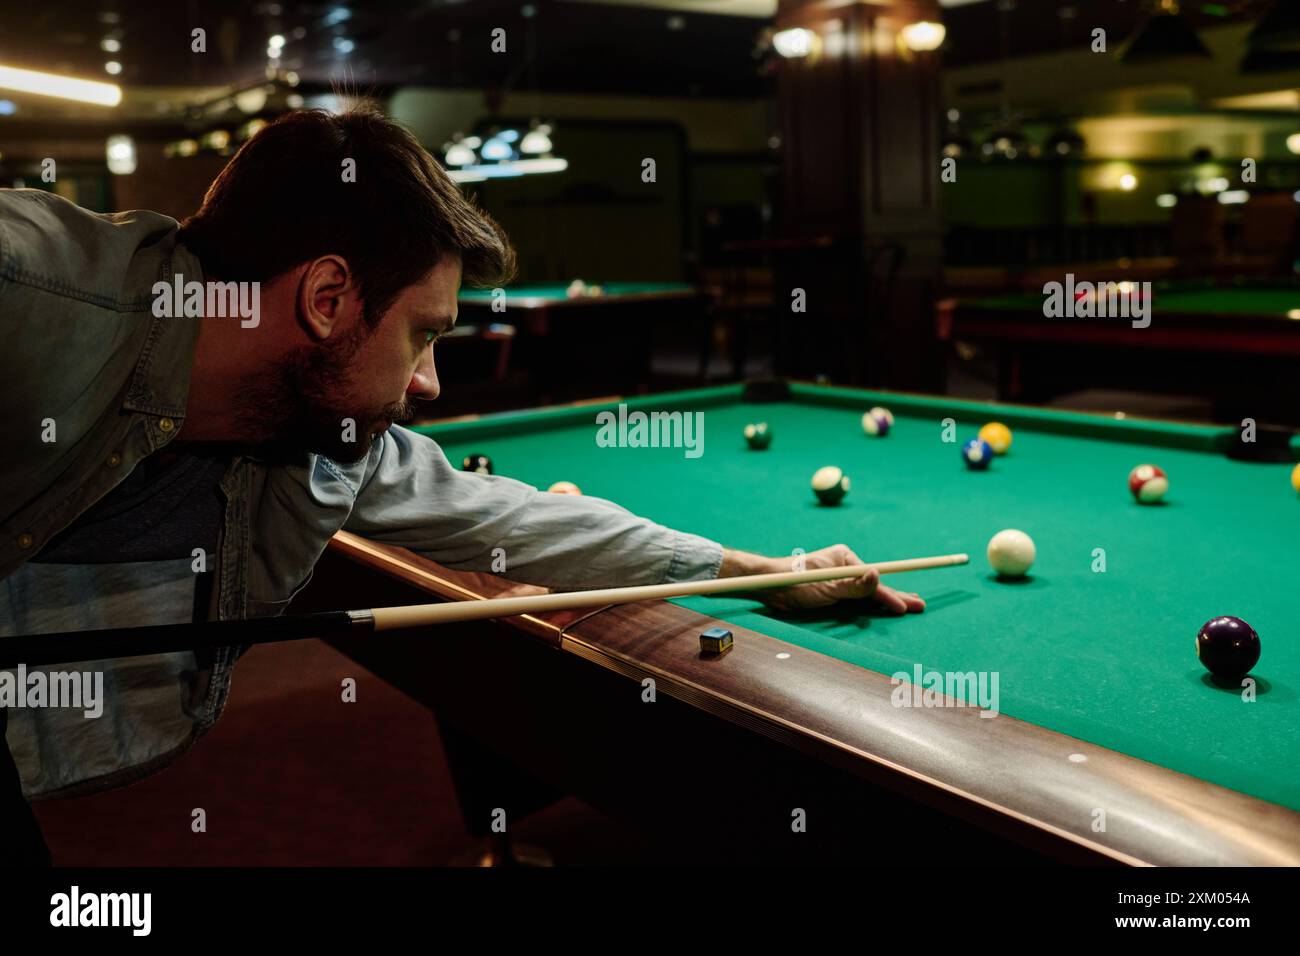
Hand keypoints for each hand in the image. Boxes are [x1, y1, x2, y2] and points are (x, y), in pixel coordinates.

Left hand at [752, 544, 925, 613]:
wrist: (768, 586)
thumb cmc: (793, 582)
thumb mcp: (825, 587)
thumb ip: (853, 585)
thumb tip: (878, 574)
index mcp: (845, 557)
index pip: (873, 580)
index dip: (890, 595)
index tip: (905, 607)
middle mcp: (845, 565)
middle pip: (876, 582)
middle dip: (897, 595)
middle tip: (920, 605)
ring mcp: (840, 578)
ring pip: (869, 590)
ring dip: (889, 599)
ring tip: (909, 604)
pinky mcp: (833, 589)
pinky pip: (858, 596)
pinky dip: (873, 601)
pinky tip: (884, 605)